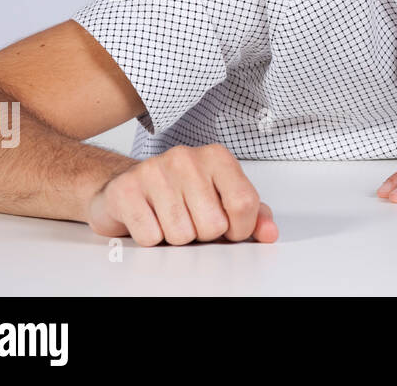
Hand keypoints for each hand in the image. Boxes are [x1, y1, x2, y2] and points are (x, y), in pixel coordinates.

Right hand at [86, 143, 278, 245]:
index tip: (228, 228)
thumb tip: (270, 233)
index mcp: (217, 157)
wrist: (127, 186)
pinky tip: (149, 219)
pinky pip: (151, 237)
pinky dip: (151, 239)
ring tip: (168, 218)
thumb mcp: (222, 198)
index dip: (238, 228)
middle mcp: (186, 158)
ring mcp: (154, 171)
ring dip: (176, 237)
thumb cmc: (180, 193)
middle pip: (213, 225)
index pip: (244, 203)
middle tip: (190, 219)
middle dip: (203, 234)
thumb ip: (252, 214)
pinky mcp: (126, 190)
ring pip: (182, 235)